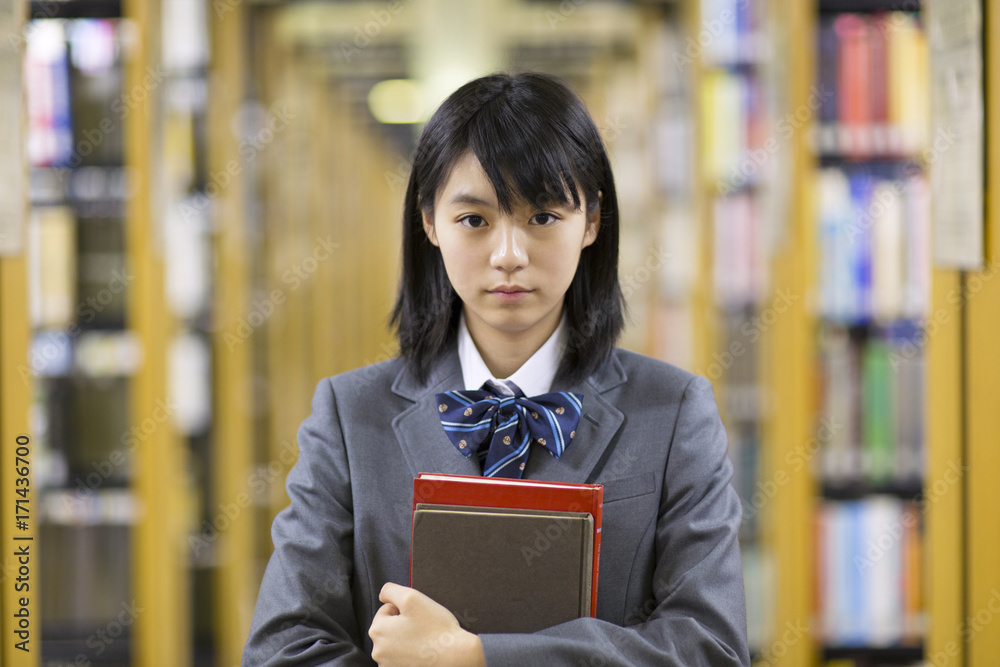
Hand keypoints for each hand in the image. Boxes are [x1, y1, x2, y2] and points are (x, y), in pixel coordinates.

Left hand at [368, 583, 485, 666]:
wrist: (455, 657)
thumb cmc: (435, 629)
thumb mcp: (412, 597)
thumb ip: (390, 590)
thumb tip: (383, 596)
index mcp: (377, 631)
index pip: (386, 610)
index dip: (403, 608)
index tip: (417, 615)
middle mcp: (378, 651)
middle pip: (389, 628)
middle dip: (403, 624)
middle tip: (422, 626)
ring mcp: (388, 665)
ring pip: (395, 643)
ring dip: (406, 639)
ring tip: (424, 639)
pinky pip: (402, 657)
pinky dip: (411, 653)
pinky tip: (423, 651)